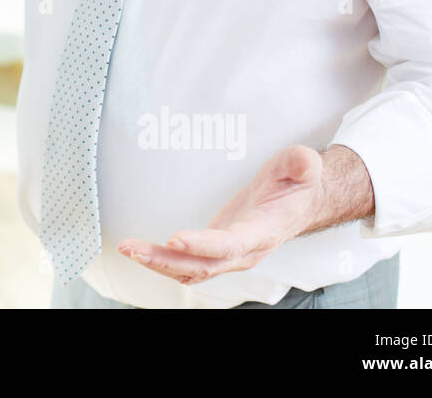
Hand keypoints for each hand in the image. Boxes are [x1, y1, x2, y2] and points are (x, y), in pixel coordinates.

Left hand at [117, 145, 329, 284]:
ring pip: (190, 269)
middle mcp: (245, 252)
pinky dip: (163, 261)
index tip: (175, 238)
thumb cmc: (297, 184)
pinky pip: (188, 265)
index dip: (203, 245)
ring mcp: (230, 255)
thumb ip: (302, 164)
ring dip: (157, 262)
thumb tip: (304, 161)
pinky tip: (140, 254)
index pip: (231, 245)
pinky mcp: (217, 251)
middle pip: (203, 266)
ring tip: (127, 248)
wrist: (301, 202)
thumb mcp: (303, 167)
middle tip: (132, 248)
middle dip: (166, 260)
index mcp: (263, 231)